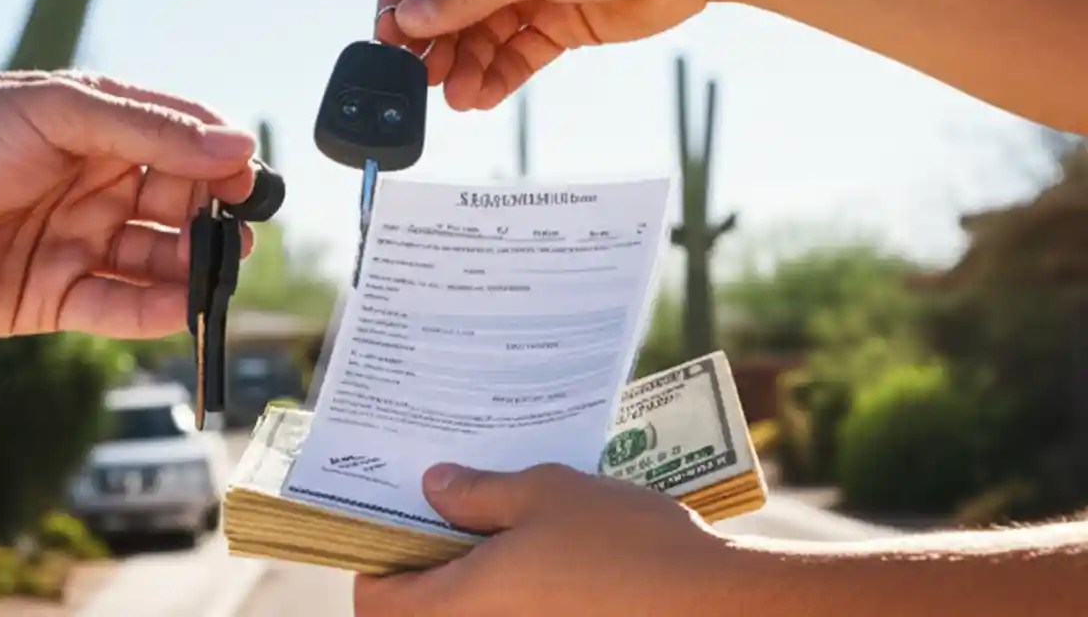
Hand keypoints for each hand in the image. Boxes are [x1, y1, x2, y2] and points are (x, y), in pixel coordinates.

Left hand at [0, 71, 257, 337]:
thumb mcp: (55, 111)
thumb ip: (150, 130)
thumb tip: (236, 144)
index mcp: (95, 131)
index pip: (180, 143)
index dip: (218, 160)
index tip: (247, 177)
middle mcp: (92, 187)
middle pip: (178, 205)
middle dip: (213, 220)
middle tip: (240, 233)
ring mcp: (76, 243)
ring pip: (157, 261)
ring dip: (194, 268)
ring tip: (218, 272)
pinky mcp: (55, 298)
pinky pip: (120, 308)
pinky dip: (156, 311)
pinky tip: (183, 308)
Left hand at [354, 462, 738, 616]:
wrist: (712, 604)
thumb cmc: (622, 543)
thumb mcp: (543, 494)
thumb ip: (478, 493)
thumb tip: (433, 486)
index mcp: (462, 605)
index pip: (376, 602)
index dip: (376, 560)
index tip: (397, 521)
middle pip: (423, 611)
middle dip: (427, 563)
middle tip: (449, 510)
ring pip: (473, 612)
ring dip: (475, 575)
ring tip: (500, 522)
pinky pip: (512, 616)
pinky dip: (512, 592)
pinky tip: (542, 553)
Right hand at [376, 0, 714, 110]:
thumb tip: (409, 17)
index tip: (387, 37)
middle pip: (450, 2)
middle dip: (434, 42)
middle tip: (419, 79)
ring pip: (481, 35)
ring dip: (465, 67)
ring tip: (456, 96)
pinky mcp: (559, 23)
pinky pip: (517, 54)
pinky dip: (499, 76)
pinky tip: (482, 96)